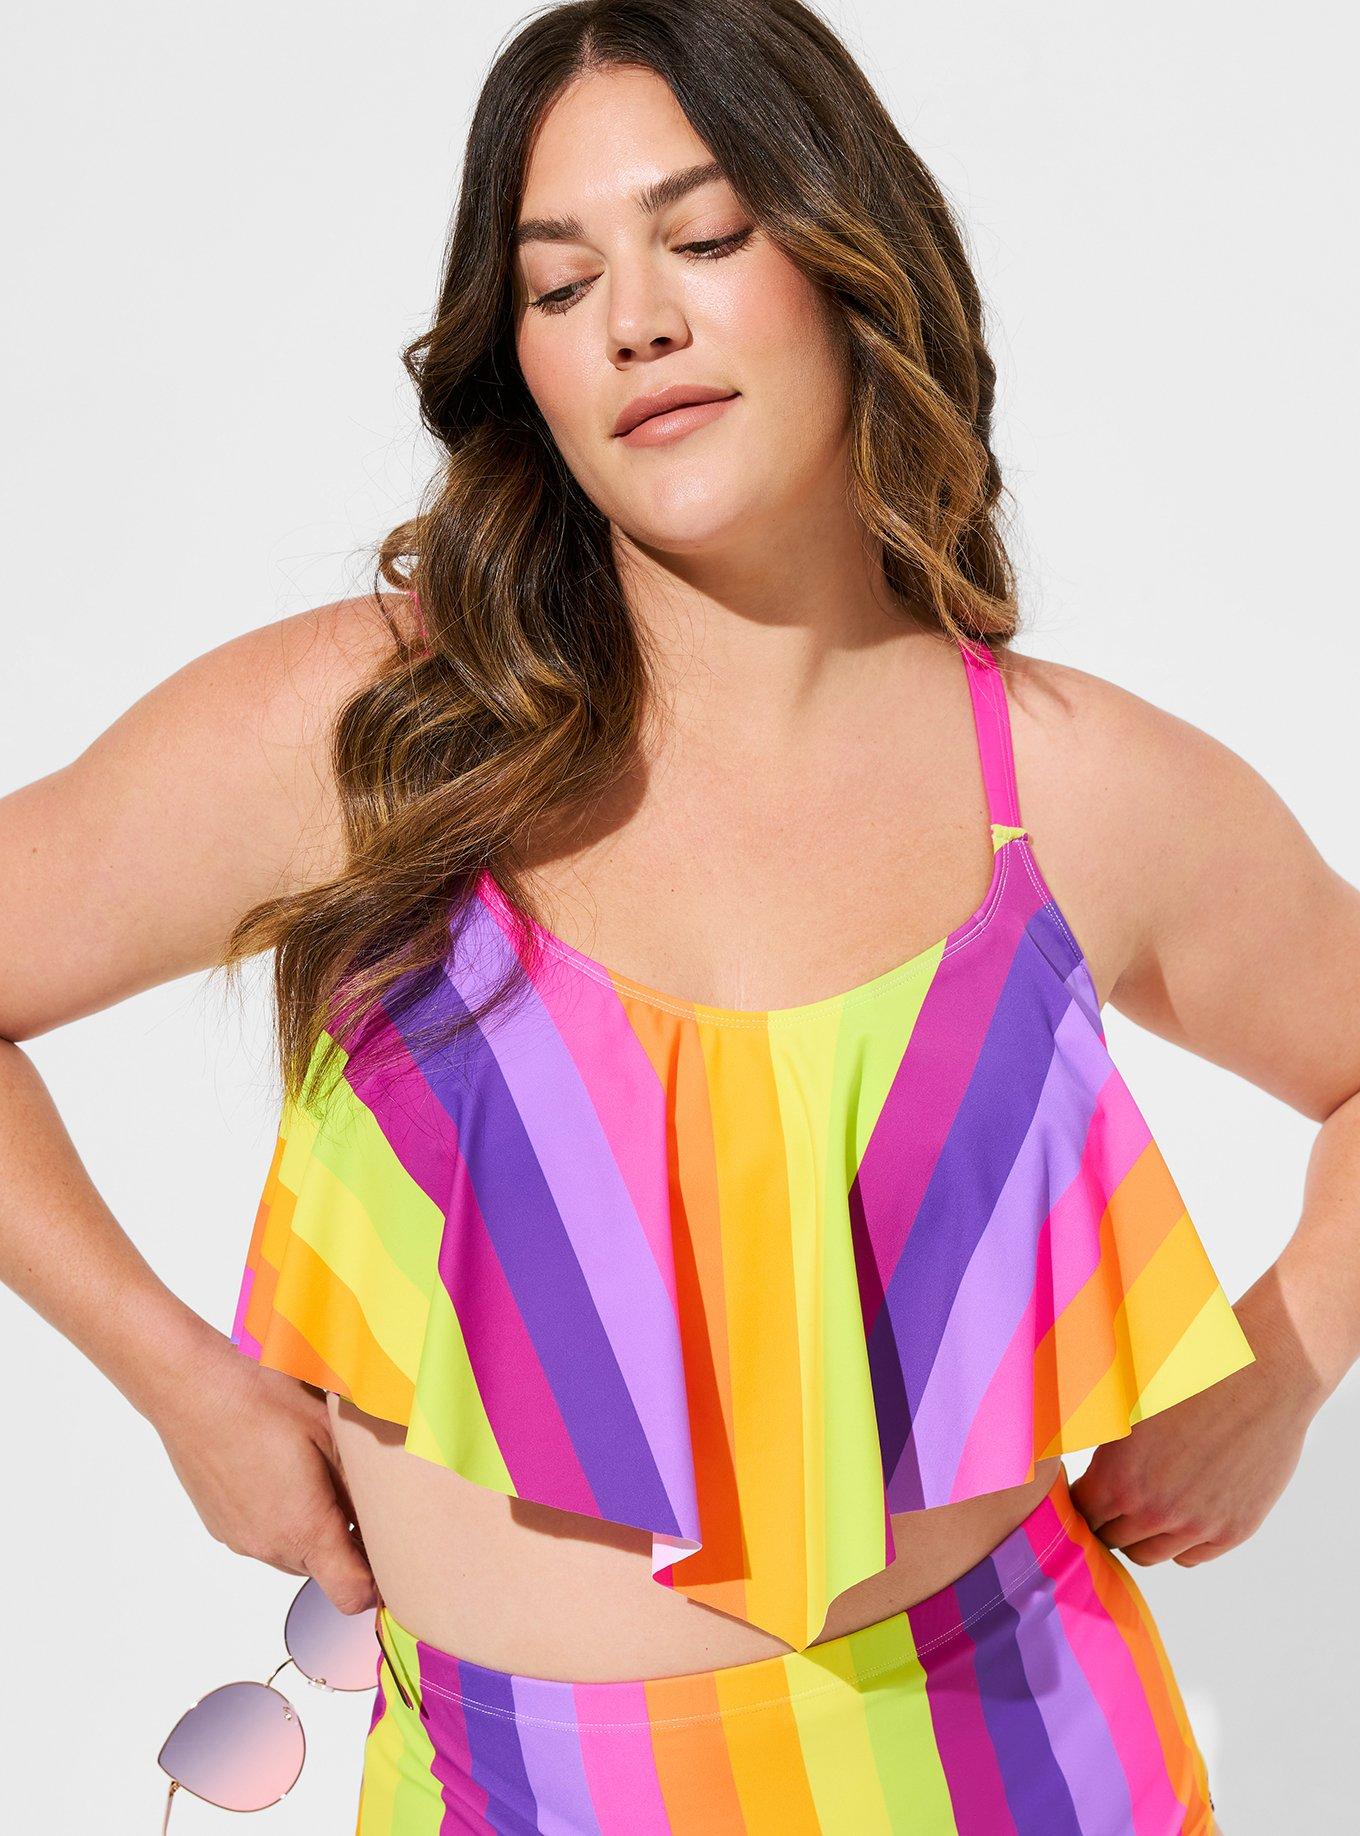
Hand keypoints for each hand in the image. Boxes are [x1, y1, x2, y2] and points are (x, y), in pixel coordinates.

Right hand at [151, 1325, 378, 1614]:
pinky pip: (263, 1539)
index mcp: (306, 1529)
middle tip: (357, 1495)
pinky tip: (279, 1473)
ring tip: (315, 1477)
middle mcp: (270, 1546)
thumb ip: (361, 1482)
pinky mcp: (221, 1527)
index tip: (391, 1555)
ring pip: (293, 1557)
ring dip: (312, 1533)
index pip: (353, 1595)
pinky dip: (279, 1521)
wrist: (194, 1390)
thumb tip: (390, 1512)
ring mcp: (241, 1540)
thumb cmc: (264, 1402)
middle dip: (347, 1546)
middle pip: (325, 1573)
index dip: (378, 1584)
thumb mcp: (332, 1434)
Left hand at [1067, 1285, 1320, 1567]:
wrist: (1261, 1377)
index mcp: (1119, 1477)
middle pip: (1111, 1539)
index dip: (1081, 1500)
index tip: (1087, 1489)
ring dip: (1140, 1535)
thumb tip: (1053, 1442)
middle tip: (1113, 1499)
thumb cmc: (1189, 1376)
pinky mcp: (1233, 1530)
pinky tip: (1179, 1512)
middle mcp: (1155, 1510)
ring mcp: (1196, 1526)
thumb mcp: (1126, 1399)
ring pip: (1149, 1554)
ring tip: (1144, 1508)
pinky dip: (1179, 1542)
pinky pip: (1191, 1557)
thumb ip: (1094, 1434)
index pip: (1081, 1513)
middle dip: (1107, 1519)